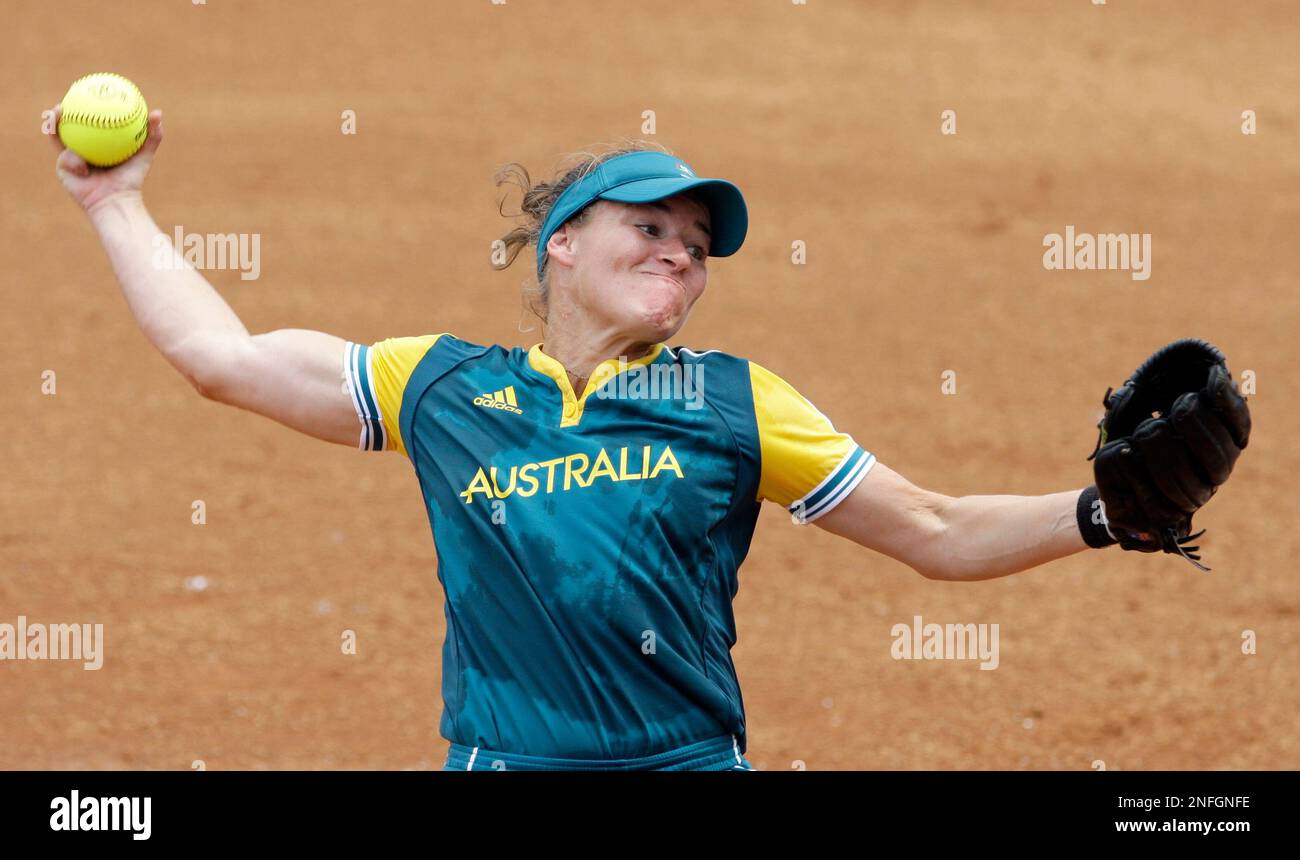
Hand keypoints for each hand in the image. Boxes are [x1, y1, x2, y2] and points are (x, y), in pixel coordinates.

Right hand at [48, 105, 163, 213]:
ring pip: (58, 137)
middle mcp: (82, 147)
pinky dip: (75, 159)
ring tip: (55, 114)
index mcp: (97, 143)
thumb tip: (157, 112)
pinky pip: (66, 157)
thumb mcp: (144, 155)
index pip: (88, 120)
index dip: (84, 105)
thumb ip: (152, 135)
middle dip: (61, 110)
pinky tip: (84, 167)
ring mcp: (70, 157)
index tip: (84, 90)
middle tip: (65, 99)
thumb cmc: (132, 180)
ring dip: (53, 124)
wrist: (116, 201)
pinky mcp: (63, 169)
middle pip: (67, 124)